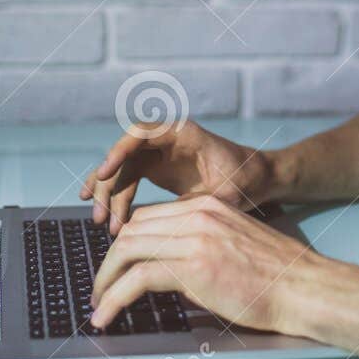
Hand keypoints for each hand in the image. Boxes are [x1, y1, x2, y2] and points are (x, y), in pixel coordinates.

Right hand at [79, 118, 277, 232]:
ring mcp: (157, 153)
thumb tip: (158, 225)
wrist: (258, 179)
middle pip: (123, 154)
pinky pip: (127, 180)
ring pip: (120, 169)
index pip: (142, 133)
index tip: (104, 173)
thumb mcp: (224, 195)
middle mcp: (165, 138)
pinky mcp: (154, 169)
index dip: (119, 150)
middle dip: (107, 184)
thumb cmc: (246, 181)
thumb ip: (191, 204)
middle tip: (100, 216)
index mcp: (184, 133)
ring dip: (108, 195)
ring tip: (102, 224)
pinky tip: (107, 218)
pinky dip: (116, 198)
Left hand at [88, 195, 324, 334]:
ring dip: (104, 281)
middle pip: (131, 232)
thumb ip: (199, 247)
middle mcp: (196, 215)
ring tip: (97, 305)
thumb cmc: (276, 276)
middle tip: (100, 289)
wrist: (304, 287)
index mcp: (206, 207)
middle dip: (108, 263)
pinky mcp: (192, 267)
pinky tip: (105, 315)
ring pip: (126, 251)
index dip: (124, 245)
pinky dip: (112, 299)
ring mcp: (193, 238)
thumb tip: (166, 271)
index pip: (147, 218)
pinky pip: (135, 279)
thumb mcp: (232, 246)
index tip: (115, 269)